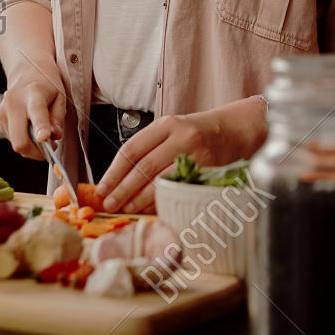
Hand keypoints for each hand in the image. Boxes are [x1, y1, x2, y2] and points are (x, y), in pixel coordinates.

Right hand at [0, 67, 66, 159]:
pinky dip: (24, 139)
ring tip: (41, 131)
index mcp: (33, 93)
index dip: (41, 128)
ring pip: (16, 143)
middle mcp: (14, 102)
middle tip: (50, 147)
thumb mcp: (60, 97)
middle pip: (20, 139)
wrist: (27, 70)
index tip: (44, 138)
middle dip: (36, 152)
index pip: (36, 112)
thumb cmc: (45, 83)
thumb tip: (53, 137)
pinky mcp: (0, 119)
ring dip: (31, 145)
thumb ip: (58, 118)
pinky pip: (13, 138)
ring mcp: (3, 111)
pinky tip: (30, 127)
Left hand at [96, 96, 267, 213]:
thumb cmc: (195, 135)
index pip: (132, 149)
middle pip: (144, 167)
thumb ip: (148, 150)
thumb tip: (117, 181)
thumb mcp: (171, 132)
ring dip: (140, 199)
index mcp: (166, 125)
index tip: (102, 188)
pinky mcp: (208, 172)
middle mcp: (181, 137)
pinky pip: (179, 191)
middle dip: (123, 189)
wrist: (232, 132)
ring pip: (161, 181)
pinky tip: (151, 209)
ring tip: (126, 209)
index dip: (114, 171)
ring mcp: (197, 155)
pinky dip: (162, 202)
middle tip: (109, 204)